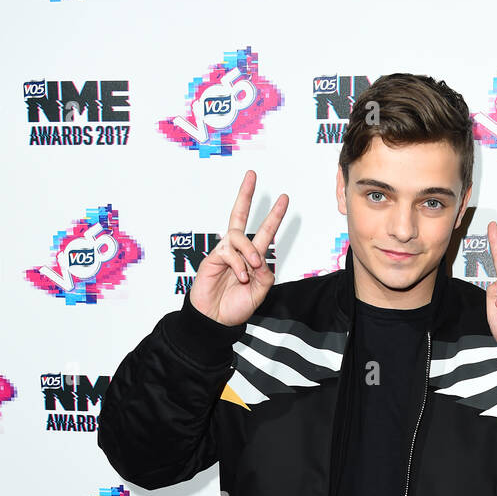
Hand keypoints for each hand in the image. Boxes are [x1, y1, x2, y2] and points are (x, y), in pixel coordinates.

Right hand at [190, 169, 288, 326]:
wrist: (216, 320)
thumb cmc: (235, 307)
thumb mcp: (260, 292)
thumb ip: (266, 275)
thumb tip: (260, 258)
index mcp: (252, 258)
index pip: (264, 232)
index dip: (274, 216)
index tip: (284, 199)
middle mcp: (238, 251)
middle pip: (240, 215)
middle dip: (246, 195)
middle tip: (252, 175)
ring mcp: (224, 252)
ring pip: (239, 236)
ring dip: (249, 251)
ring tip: (252, 268)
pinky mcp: (213, 258)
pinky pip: (228, 252)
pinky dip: (238, 265)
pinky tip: (239, 277)